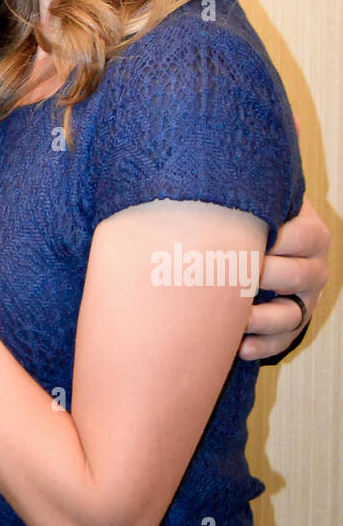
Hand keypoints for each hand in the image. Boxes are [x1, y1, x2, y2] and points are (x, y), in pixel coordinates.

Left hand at [238, 197, 328, 358]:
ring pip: (291, 314)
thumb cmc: (252, 218)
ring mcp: (306, 298)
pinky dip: (262, 346)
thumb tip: (210, 178)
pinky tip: (239, 347)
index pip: (301, 236)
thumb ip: (248, 193)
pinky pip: (283, 341)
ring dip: (260, 319)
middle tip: (226, 273)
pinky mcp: (294, 323)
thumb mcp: (260, 203)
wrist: (266, 244)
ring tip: (232, 319)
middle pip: (297, 275)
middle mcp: (315, 266)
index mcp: (311, 232)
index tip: (235, 239)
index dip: (271, 240)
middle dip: (262, 276)